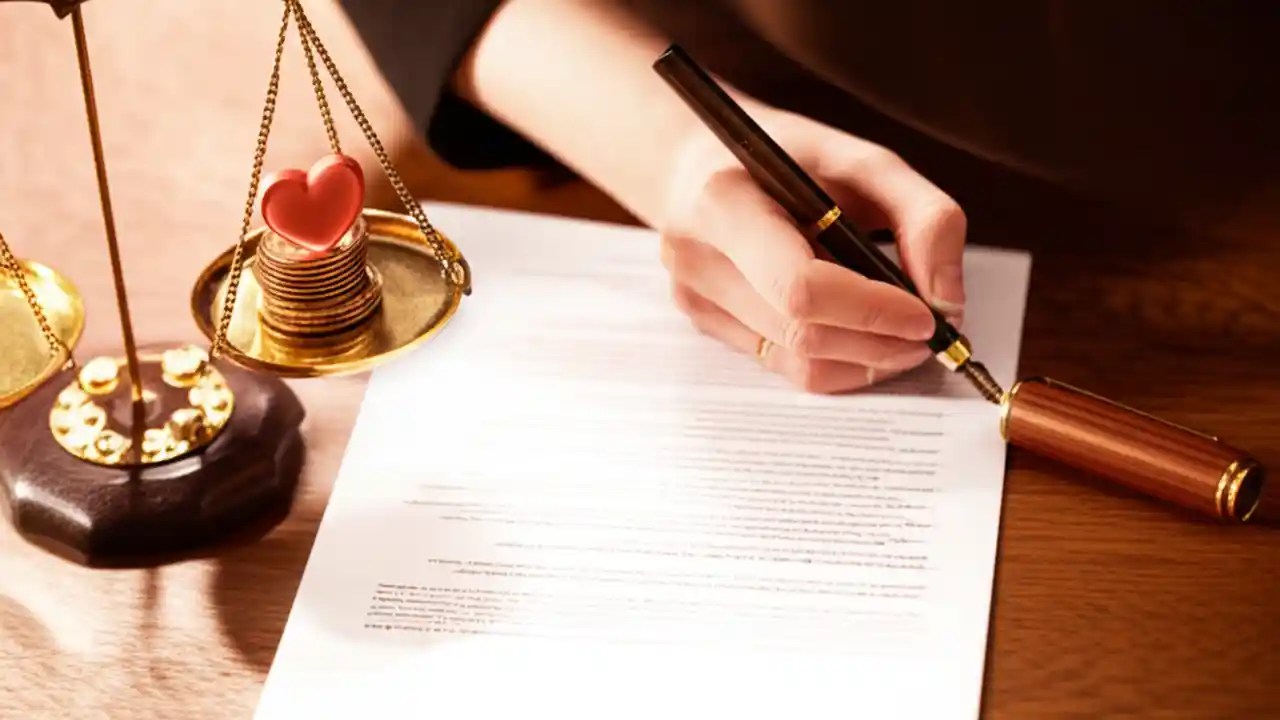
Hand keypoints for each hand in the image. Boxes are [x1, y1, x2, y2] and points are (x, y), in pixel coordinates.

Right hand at [658, 103, 966, 392]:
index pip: (800, 286)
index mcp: (727, 203)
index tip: (925, 315)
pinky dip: (838, 360)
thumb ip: (924, 215)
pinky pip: (784, 366)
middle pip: (803, 334)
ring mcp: (696, 298)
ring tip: (901, 334)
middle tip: (930, 334)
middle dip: (881, 343)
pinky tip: (859, 334)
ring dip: (866, 359)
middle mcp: (700, 257)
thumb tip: (946, 300)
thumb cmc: (784, 155)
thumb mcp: (863, 159)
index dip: (871, 310)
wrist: (697, 160)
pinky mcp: (705, 325)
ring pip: (798, 363)